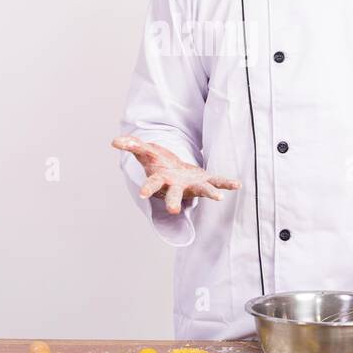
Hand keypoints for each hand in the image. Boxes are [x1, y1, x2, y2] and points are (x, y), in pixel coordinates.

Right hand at [111, 136, 240, 214]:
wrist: (174, 172)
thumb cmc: (158, 164)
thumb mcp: (145, 152)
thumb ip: (132, 145)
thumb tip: (115, 141)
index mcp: (160, 180)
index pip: (152, 185)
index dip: (148, 189)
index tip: (142, 195)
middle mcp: (176, 186)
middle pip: (174, 195)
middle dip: (173, 202)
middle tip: (172, 211)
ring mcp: (192, 185)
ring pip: (200, 191)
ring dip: (209, 194)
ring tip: (218, 198)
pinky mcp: (205, 180)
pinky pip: (217, 182)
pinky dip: (226, 184)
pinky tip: (237, 184)